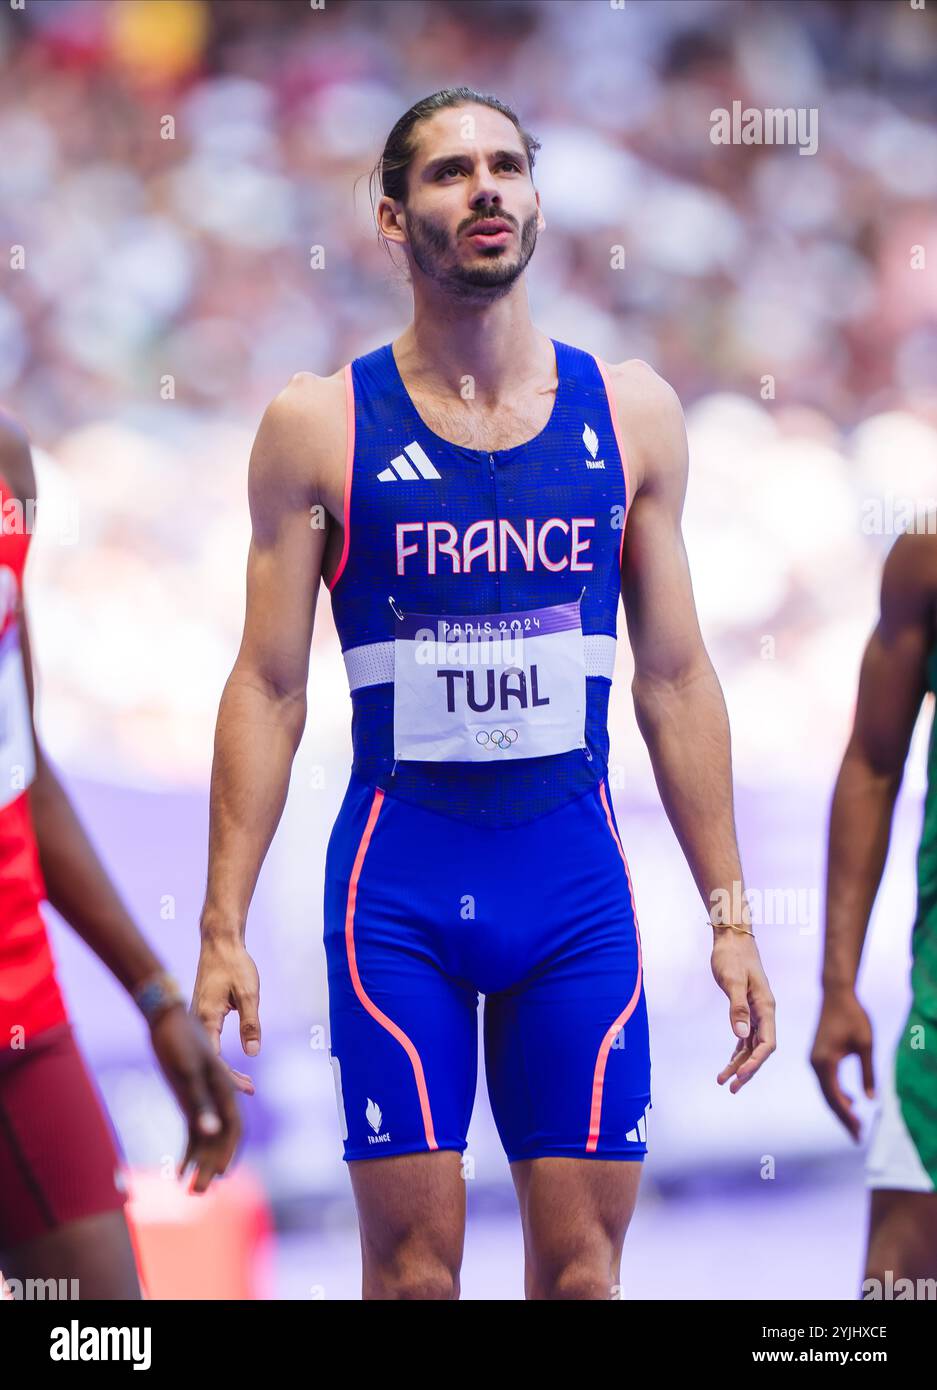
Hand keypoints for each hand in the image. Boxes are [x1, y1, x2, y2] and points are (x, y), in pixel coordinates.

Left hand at [148, 1004, 241, 1193]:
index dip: (227, 1153)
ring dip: (200, 1163)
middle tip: (198, 1194)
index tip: (219, 1176)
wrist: (165, 1018)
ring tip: (189, 1189)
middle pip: (220, 1138)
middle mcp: (217, 1097)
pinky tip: (179, 1168)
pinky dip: (189, 1151)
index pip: (233, 1128)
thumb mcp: (187, 1073)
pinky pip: (193, 1130)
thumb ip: (200, 1105)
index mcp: (223, 1090)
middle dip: (212, 1166)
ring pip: (207, 1138)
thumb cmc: (178, 1041)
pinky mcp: (189, 1098)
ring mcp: (203, 1099)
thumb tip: (210, 1133)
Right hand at [191, 936, 260, 1096]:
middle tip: (250, 1089)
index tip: (246, 1089)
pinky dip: (218, 1054)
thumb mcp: (249, 993)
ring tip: (244, 1081)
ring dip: (223, 1067)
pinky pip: (207, 1040)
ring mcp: (197, 1016)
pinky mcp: (200, 1012)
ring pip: (207, 1050)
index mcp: (207, 1017)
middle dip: (228, 1078)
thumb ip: (251, 1022)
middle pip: (209, 1058)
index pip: (215, 1058)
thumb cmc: (234, 964)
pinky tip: (229, 1060)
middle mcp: (197, 1020)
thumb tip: (253, 1052)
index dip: (228, 1077)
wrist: (219, 942)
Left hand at [711, 929, 776, 1092]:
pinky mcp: (746, 1008)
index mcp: (767, 1007)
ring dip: (739, 1064)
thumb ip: (738, 1008)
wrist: (732, 936)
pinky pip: (745, 1037)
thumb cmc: (732, 956)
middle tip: (730, 1088)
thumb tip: (741, 1036)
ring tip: (723, 1082)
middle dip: (747, 1070)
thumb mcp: (733, 981)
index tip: (740, 1076)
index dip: (755, 1063)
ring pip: (751, 1045)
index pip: (767, 1043)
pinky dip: (737, 1051)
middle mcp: (765, 1012)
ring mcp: (757, 1011)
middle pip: (760, 1049)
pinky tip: (729, 1063)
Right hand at [809, 989, 873, 1141]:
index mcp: (825, 1062)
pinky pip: (826, 1082)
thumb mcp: (866, 1045)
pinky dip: (836, 1094)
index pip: (835, 1098)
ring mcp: (814, 1060)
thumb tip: (870, 1100)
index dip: (847, 1117)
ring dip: (840, 1108)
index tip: (859, 1132)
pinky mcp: (817, 1056)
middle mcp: (815, 1063)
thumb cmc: (853, 1017)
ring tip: (856, 1124)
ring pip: (826, 1091)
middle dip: (843, 1118)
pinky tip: (851, 1100)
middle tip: (858, 1137)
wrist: (836, 994)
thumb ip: (868, 1073)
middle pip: (828, 1098)